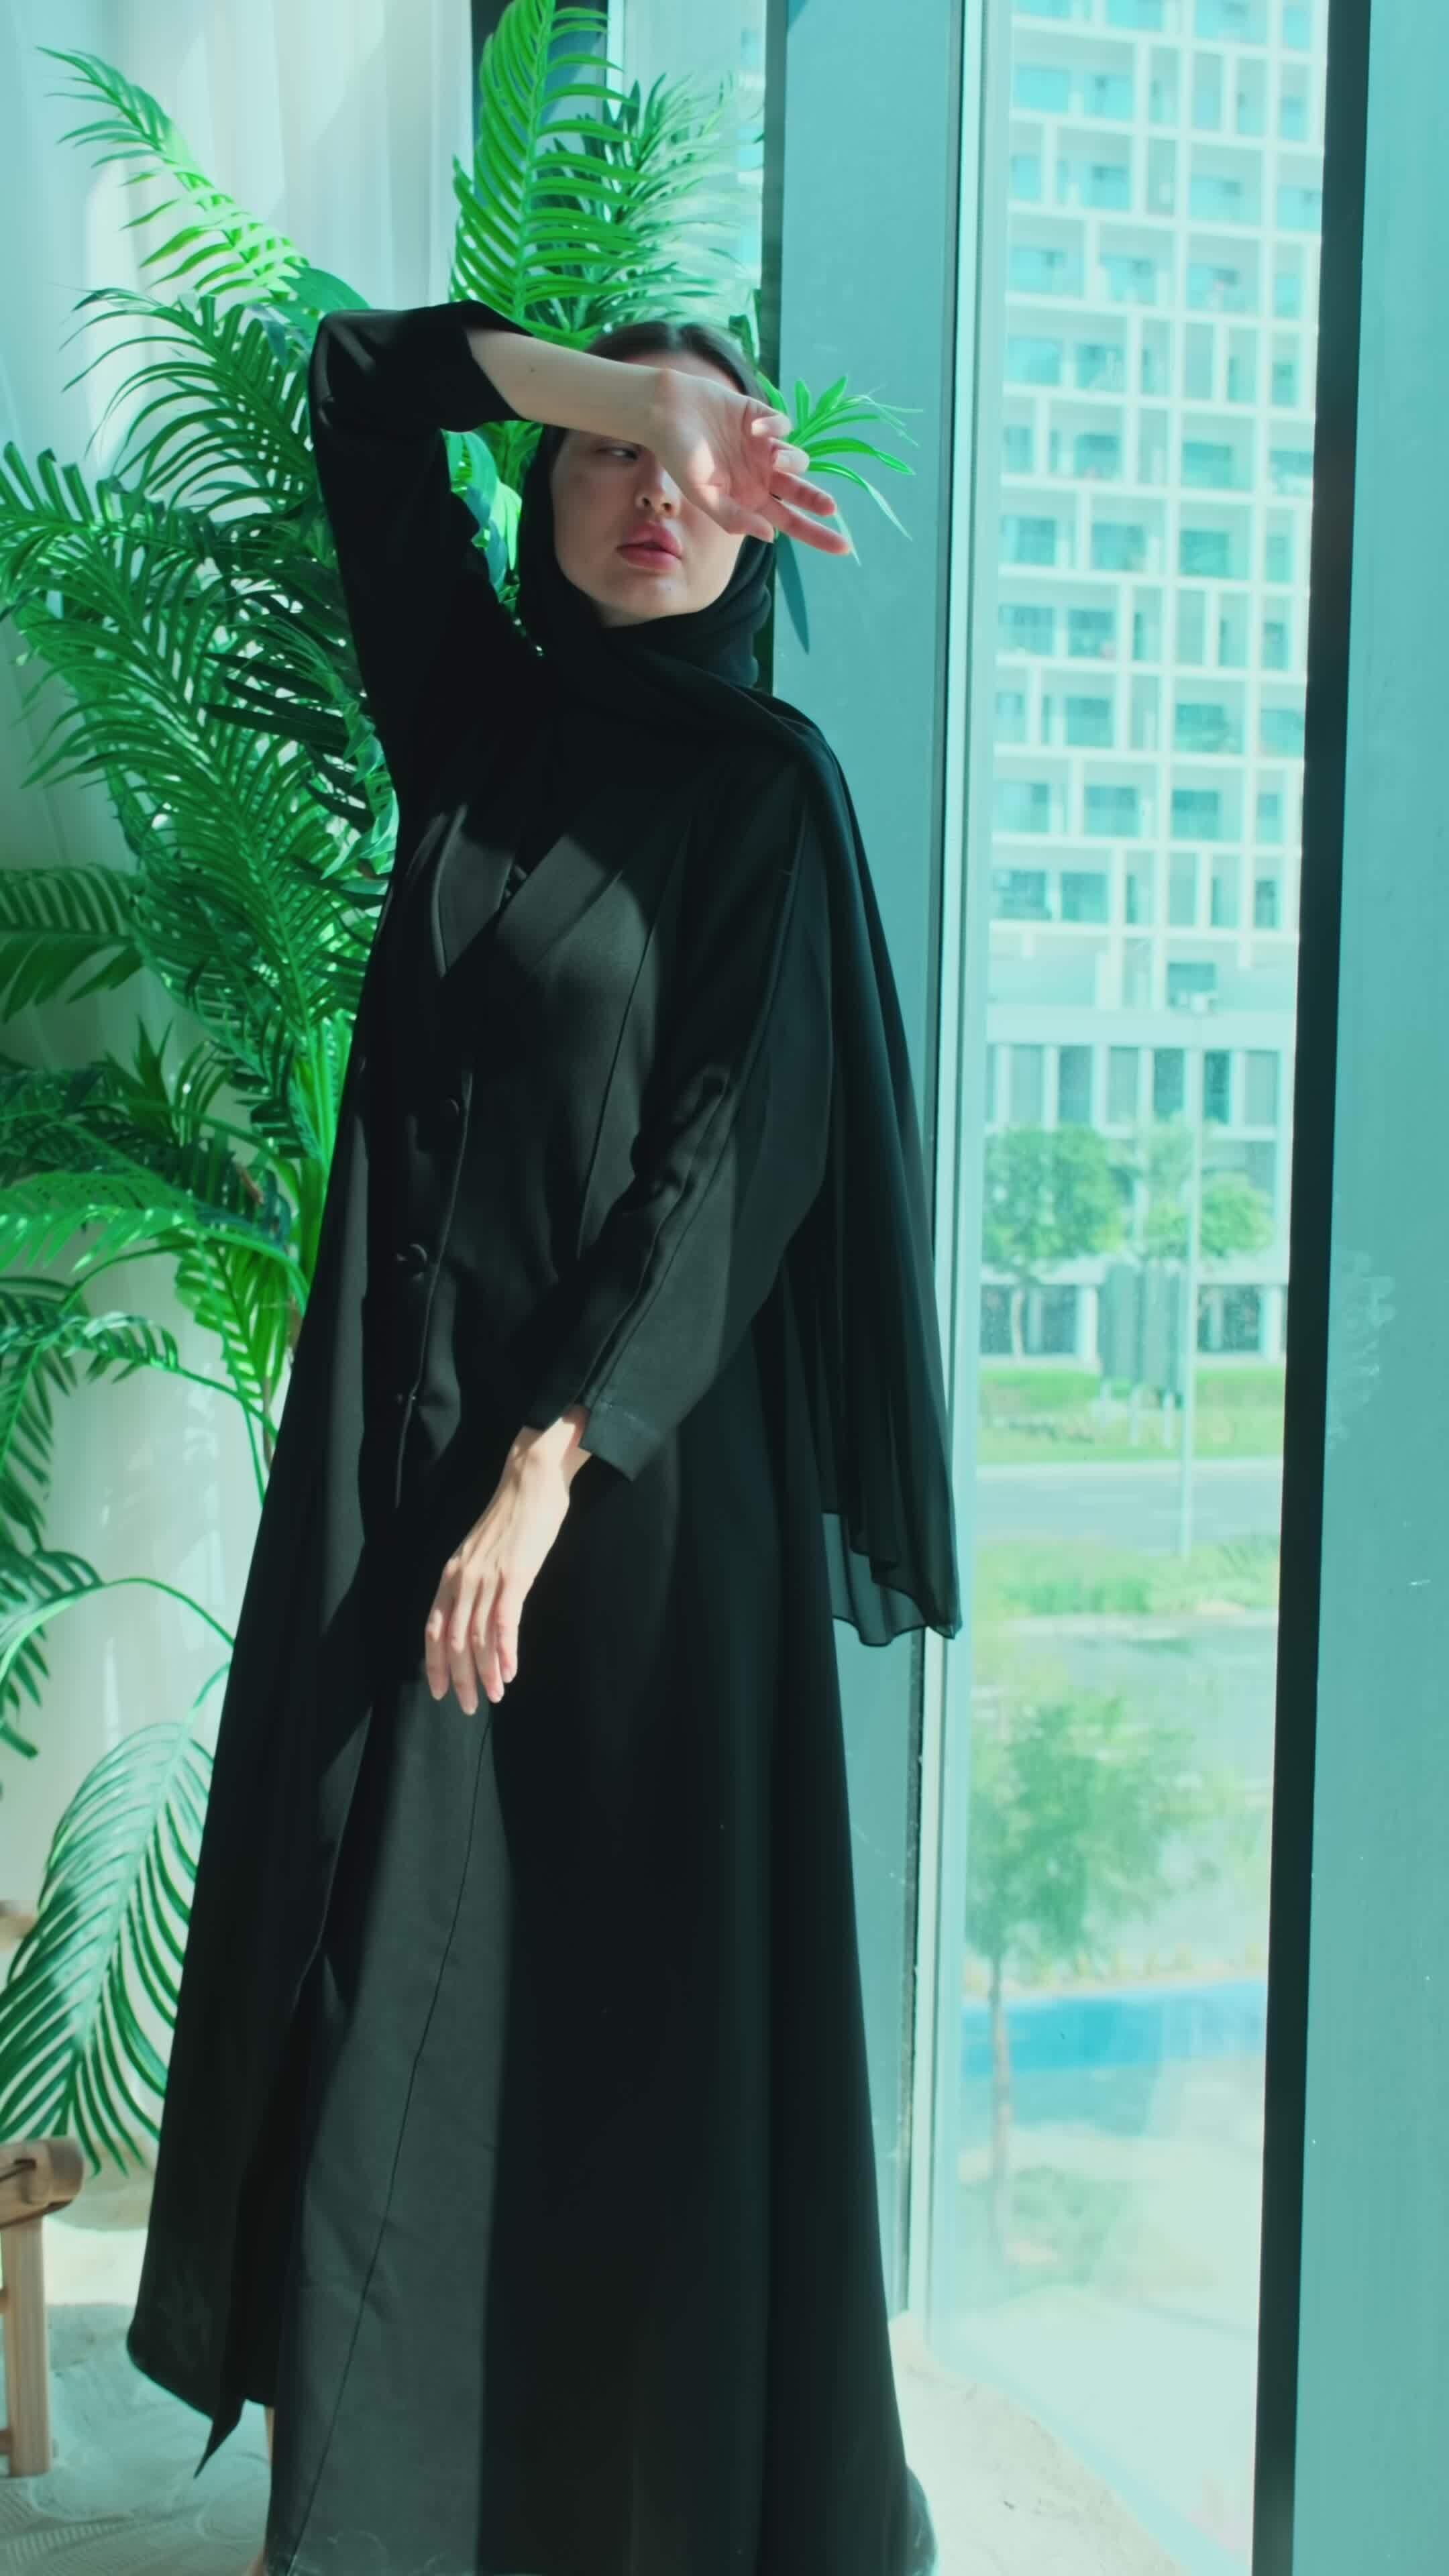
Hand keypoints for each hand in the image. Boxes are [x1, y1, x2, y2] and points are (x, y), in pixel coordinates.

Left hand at [422, 1430, 580, 1711]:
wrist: (531, 1480)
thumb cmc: (512, 1517)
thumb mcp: (482, 1553)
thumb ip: (475, 1582)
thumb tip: (476, 1618)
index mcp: (451, 1575)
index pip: (433, 1629)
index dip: (435, 1664)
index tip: (441, 1692)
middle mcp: (462, 1579)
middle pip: (452, 1640)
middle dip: (460, 1678)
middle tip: (469, 1705)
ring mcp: (487, 1578)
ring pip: (476, 1637)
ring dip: (485, 1672)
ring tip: (493, 1696)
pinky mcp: (515, 1576)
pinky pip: (503, 1623)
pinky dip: (505, 1652)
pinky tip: (510, 1671)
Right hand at [646, 366, 851, 554]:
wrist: (668, 410)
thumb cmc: (679, 455)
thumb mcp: (703, 495)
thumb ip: (734, 518)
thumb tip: (771, 535)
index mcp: (749, 500)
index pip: (789, 522)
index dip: (817, 535)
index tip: (845, 548)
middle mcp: (761, 476)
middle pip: (801, 494)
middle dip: (818, 501)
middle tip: (830, 508)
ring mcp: (764, 448)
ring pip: (797, 460)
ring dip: (792, 461)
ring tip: (773, 457)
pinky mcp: (763, 418)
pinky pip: (784, 426)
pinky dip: (776, 428)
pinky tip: (755, 427)